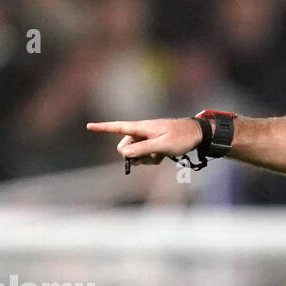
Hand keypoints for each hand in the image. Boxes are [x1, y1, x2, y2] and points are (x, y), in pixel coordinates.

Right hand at [85, 117, 202, 165]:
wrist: (197, 134)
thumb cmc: (180, 137)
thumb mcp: (161, 145)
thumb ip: (142, 149)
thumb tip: (123, 152)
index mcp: (141, 127)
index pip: (118, 127)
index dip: (102, 128)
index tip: (88, 126)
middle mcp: (142, 131)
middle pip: (126, 146)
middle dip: (133, 156)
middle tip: (148, 158)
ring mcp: (148, 138)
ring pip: (136, 152)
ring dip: (144, 159)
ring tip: (159, 156)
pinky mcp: (153, 143)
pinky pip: (145, 154)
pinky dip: (151, 158)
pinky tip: (162, 157)